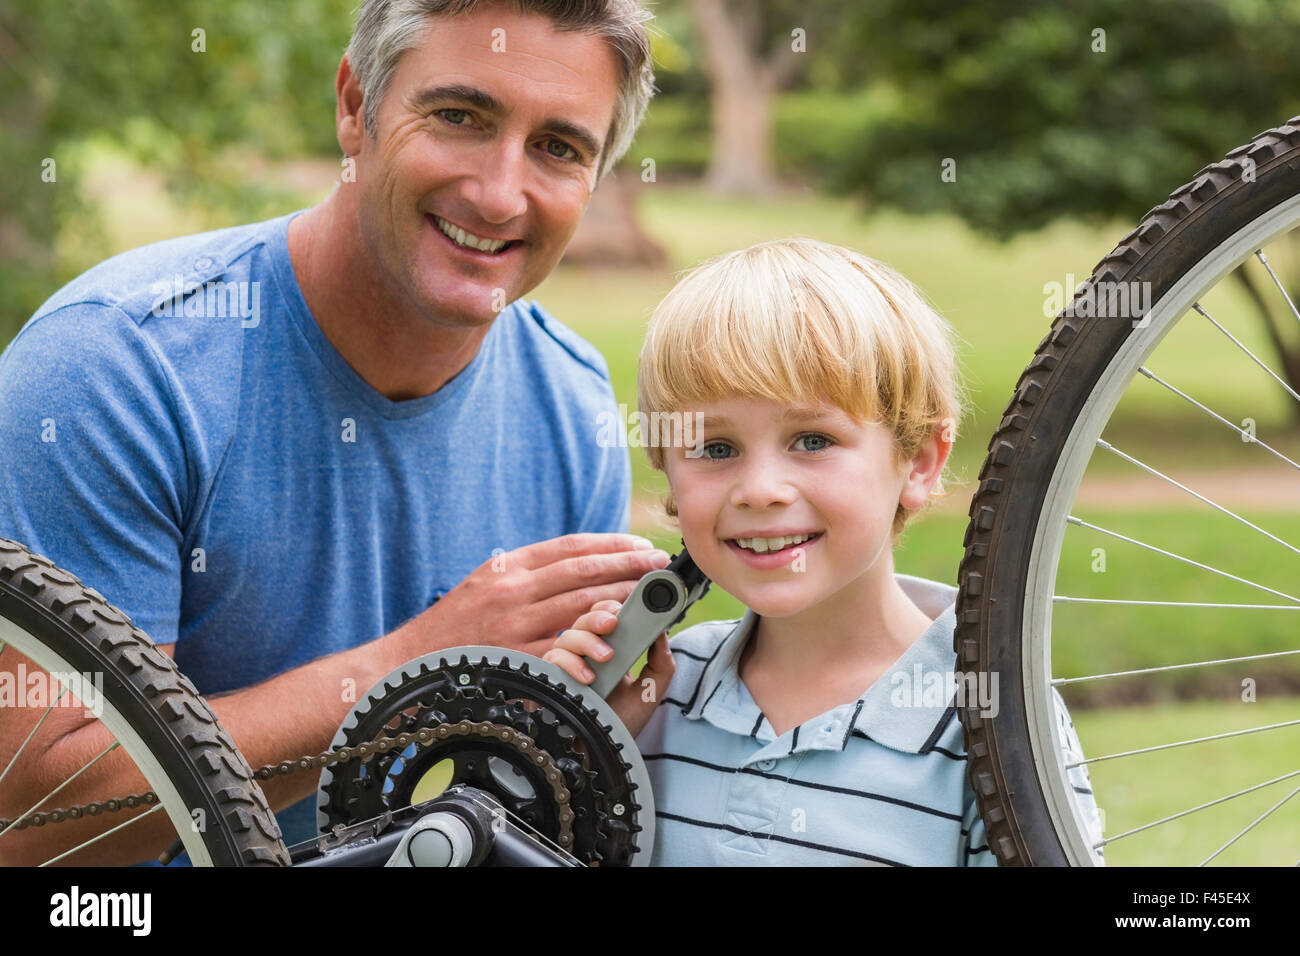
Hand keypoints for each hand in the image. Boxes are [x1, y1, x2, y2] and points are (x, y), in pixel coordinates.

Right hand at [388, 534, 670, 661]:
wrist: (412, 662)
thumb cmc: (455, 623)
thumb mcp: (486, 582)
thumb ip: (527, 571)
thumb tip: (575, 561)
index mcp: (509, 566)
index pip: (571, 546)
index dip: (611, 544)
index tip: (640, 545)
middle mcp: (514, 590)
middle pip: (584, 572)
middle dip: (628, 567)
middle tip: (660, 566)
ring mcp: (516, 625)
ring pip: (581, 606)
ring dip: (622, 601)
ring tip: (651, 598)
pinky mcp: (517, 658)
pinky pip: (565, 648)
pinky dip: (593, 643)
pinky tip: (618, 640)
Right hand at [543, 600, 674, 737]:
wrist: (603, 756)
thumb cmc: (622, 725)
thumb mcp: (650, 692)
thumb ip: (661, 663)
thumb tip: (663, 632)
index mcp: (608, 652)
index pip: (602, 618)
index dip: (608, 608)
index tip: (621, 609)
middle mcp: (584, 656)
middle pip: (582, 621)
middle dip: (597, 618)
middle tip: (613, 624)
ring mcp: (566, 668)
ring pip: (566, 637)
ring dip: (587, 642)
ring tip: (606, 658)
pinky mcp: (551, 682)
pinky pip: (552, 660)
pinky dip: (570, 664)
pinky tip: (587, 678)